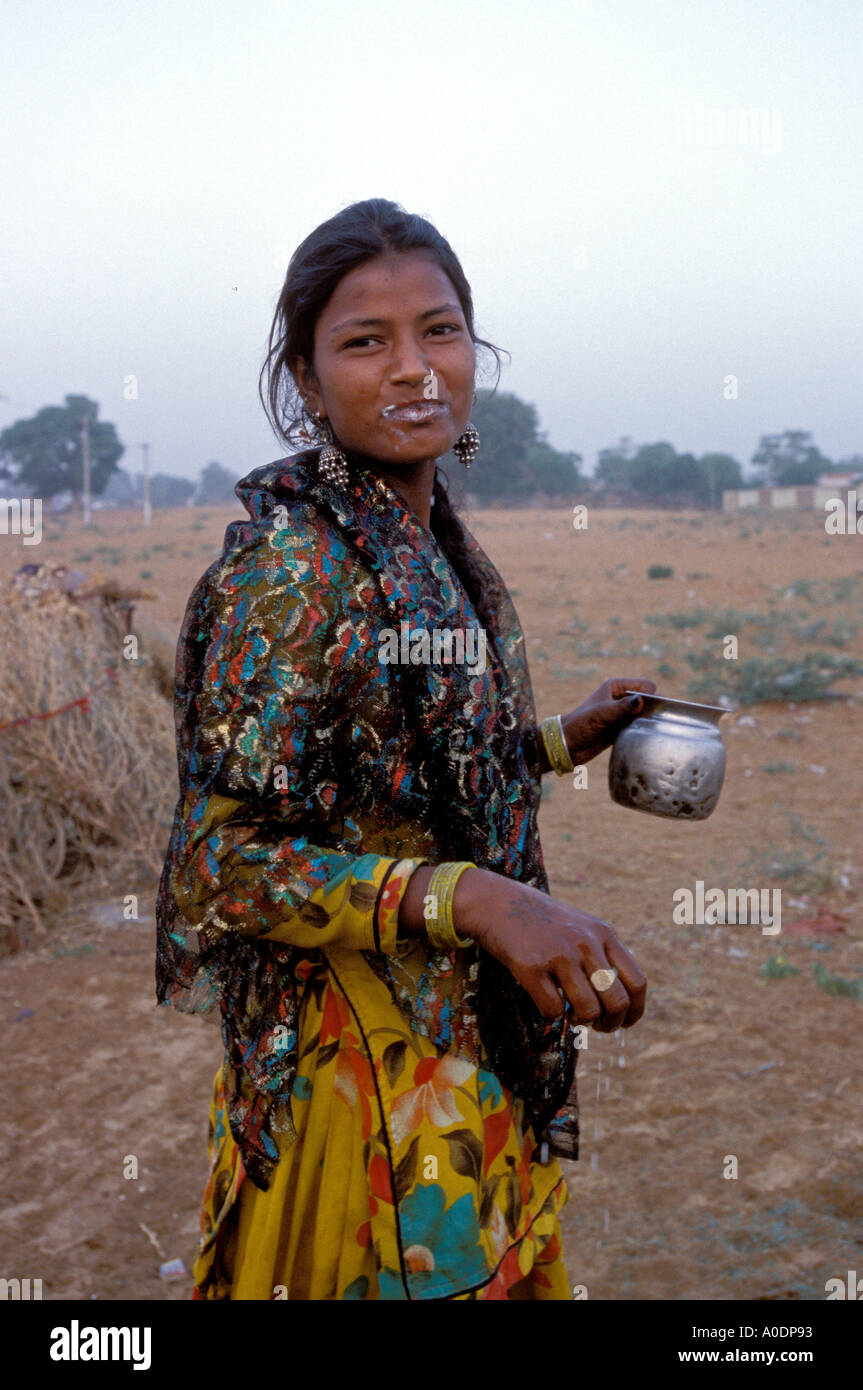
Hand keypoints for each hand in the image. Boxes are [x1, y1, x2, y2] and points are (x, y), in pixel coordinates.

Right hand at [454, 869, 646, 1030]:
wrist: (498, 903)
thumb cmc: (542, 921)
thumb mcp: (581, 927)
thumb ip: (602, 955)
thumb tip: (620, 1002)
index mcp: (603, 934)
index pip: (636, 982)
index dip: (635, 1010)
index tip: (625, 1022)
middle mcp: (586, 943)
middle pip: (616, 1001)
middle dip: (610, 1023)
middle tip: (597, 1025)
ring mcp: (559, 954)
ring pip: (588, 1010)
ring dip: (582, 1022)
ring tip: (572, 1015)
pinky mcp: (531, 967)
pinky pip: (553, 1010)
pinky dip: (553, 1017)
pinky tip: (547, 1005)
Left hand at [562, 676, 655, 764]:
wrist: (567, 745)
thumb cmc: (580, 724)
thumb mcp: (602, 714)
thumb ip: (622, 707)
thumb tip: (641, 701)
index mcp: (616, 686)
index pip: (645, 686)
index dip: (649, 696)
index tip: (646, 709)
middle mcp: (621, 698)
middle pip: (648, 699)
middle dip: (652, 709)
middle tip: (651, 721)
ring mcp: (622, 713)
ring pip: (645, 714)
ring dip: (648, 720)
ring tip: (647, 730)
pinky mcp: (622, 728)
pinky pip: (639, 726)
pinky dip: (643, 730)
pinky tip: (644, 736)